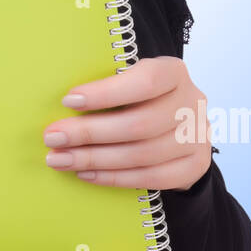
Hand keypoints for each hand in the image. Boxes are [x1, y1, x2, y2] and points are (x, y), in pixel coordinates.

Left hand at [42, 56, 212, 191]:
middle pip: (139, 124)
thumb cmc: (143, 98)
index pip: (144, 81)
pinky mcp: (195, 166)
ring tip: (59, 159)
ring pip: (142, 155)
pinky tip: (85, 174)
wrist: (180, 126)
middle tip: (52, 138)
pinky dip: (113, 178)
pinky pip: (151, 178)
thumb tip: (63, 104)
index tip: (68, 101)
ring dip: (94, 159)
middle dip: (89, 133)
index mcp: (174, 72)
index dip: (106, 93)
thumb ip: (107, 87)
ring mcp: (198, 137)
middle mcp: (192, 104)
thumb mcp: (131, 80)